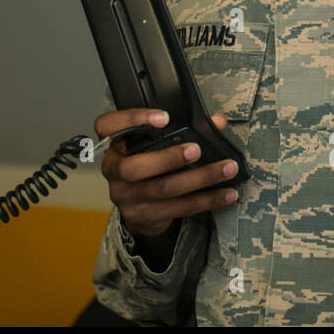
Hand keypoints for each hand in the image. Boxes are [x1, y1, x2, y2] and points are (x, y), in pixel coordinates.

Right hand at [93, 108, 239, 239]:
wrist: (138, 208)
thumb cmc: (147, 165)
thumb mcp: (152, 144)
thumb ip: (180, 129)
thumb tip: (217, 122)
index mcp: (113, 145)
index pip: (107, 126)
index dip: (133, 119)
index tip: (164, 117)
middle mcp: (114, 172)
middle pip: (134, 168)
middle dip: (168, 159)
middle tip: (196, 150)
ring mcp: (126, 197)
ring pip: (164, 189)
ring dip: (200, 178)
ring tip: (226, 169)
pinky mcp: (144, 216)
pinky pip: (179, 208)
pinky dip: (207, 200)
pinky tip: (226, 193)